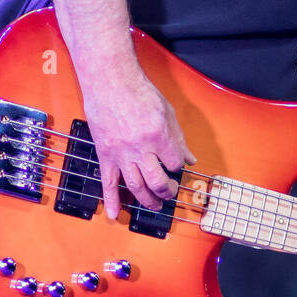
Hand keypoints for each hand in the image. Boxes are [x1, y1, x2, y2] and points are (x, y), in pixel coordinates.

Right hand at [80, 59, 195, 216]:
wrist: (110, 81)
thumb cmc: (138, 92)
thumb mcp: (167, 112)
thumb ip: (178, 138)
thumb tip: (190, 159)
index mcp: (158, 135)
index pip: (175, 163)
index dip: (178, 166)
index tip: (176, 164)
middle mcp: (140, 148)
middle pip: (158, 181)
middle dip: (167, 190)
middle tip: (170, 192)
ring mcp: (121, 153)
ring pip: (136, 186)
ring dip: (148, 200)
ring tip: (155, 205)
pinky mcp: (106, 155)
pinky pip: (108, 182)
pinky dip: (112, 200)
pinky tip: (114, 214)